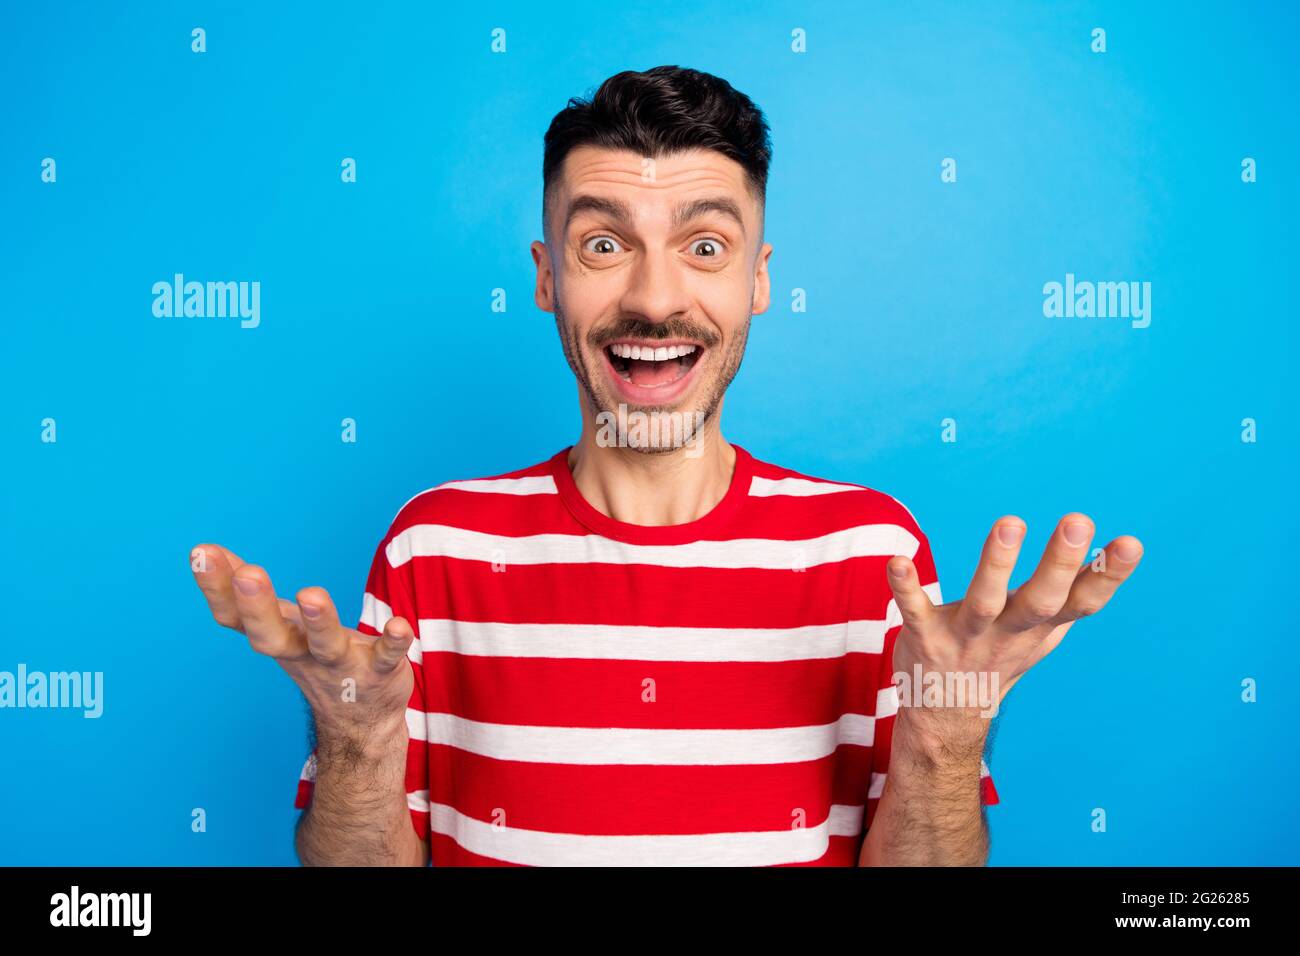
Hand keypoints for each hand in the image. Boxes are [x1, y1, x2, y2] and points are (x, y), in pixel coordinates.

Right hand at [189, 543, 414, 746]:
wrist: (360, 722)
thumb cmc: (314, 659)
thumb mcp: (279, 625)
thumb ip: (246, 590)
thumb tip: (205, 552)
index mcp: (275, 638)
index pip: (235, 618)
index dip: (217, 589)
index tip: (200, 553)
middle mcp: (301, 654)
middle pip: (271, 636)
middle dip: (258, 606)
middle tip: (248, 573)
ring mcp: (340, 665)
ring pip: (326, 645)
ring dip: (320, 621)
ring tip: (311, 594)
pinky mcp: (379, 672)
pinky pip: (387, 657)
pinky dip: (393, 642)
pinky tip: (399, 624)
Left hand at [886, 514, 1142, 716]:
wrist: (944, 720)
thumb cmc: (996, 661)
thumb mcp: (1039, 635)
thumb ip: (1070, 600)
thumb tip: (1110, 560)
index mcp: (1039, 628)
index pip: (1082, 602)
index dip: (1108, 576)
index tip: (1132, 543)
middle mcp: (1008, 634)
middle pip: (1041, 600)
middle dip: (1060, 562)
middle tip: (1078, 520)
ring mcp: (967, 638)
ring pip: (985, 601)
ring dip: (996, 565)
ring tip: (1010, 523)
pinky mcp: (925, 638)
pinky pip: (914, 611)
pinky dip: (905, 588)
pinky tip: (897, 563)